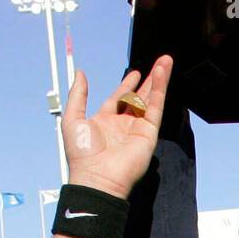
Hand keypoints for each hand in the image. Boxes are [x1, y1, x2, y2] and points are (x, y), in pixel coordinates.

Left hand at [62, 55, 172, 199]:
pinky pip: (156, 107)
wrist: (97, 177)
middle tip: (158, 64)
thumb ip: (78, 95)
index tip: (135, 74)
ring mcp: (137, 129)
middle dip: (147, 80)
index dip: (126, 86)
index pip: (118, 99)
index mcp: (104, 122)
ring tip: (165, 61)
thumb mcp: (73, 119)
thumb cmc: (82, 154)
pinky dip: (159, 89)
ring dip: (158, 80)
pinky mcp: (149, 133)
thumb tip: (79, 73)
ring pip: (150, 99)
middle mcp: (122, 125)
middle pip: (138, 97)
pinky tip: (162, 73)